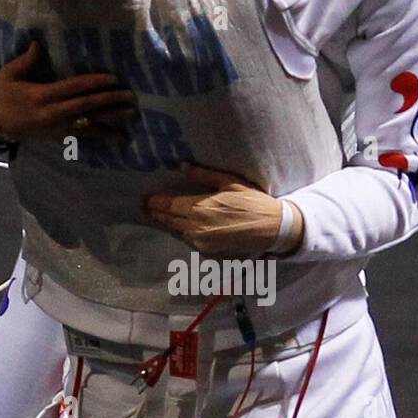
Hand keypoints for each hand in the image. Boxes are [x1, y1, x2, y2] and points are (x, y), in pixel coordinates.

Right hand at [0, 41, 138, 142]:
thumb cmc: (2, 95)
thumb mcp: (9, 74)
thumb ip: (25, 60)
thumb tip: (38, 44)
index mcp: (41, 95)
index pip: (73, 87)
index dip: (94, 83)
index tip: (113, 78)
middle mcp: (52, 113)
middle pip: (86, 106)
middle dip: (109, 101)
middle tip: (130, 97)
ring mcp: (57, 128)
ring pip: (89, 124)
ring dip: (111, 120)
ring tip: (130, 115)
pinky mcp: (59, 138)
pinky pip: (83, 137)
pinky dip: (101, 136)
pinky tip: (118, 136)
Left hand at [145, 163, 303, 254]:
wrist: (271, 228)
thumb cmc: (252, 201)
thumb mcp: (229, 182)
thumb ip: (204, 176)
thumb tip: (182, 166)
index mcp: (199, 208)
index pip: (169, 205)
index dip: (155, 202)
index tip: (146, 198)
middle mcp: (195, 227)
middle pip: (169, 219)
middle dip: (156, 212)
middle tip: (146, 206)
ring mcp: (201, 241)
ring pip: (177, 231)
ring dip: (167, 222)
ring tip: (158, 215)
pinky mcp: (208, 251)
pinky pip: (188, 239)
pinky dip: (181, 231)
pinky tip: (178, 226)